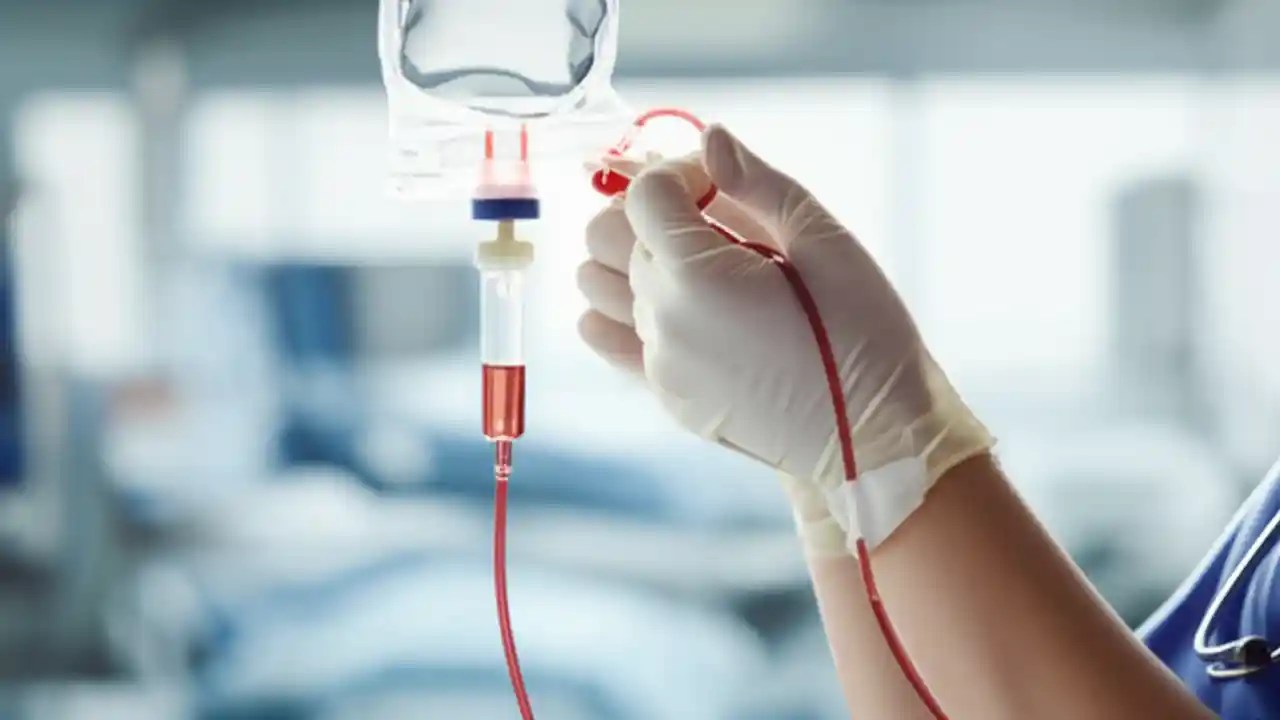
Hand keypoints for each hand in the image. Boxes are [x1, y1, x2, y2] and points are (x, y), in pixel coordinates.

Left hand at [577, 125, 990, 546]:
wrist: (873, 442)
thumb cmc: (865, 339)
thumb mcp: (826, 243)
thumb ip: (758, 183)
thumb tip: (710, 137)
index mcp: (697, 278)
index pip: (644, 194)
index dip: (682, 171)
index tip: (723, 182)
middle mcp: (661, 321)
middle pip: (614, 235)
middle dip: (662, 214)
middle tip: (726, 225)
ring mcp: (658, 364)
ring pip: (601, 284)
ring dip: (640, 261)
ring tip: (706, 270)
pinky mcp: (665, 394)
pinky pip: (611, 336)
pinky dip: (629, 309)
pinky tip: (684, 307)